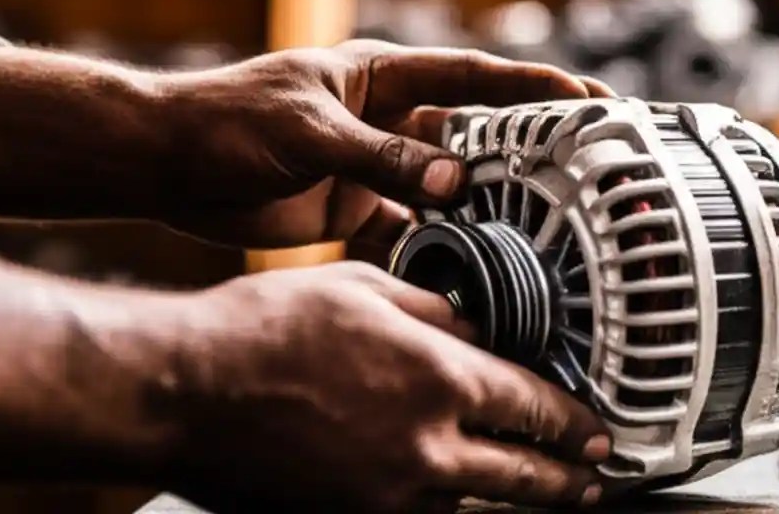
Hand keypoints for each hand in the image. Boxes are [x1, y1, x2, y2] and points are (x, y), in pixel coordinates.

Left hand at [157, 40, 611, 254]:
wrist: (165, 166)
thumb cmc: (226, 122)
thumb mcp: (309, 133)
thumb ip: (381, 158)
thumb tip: (455, 184)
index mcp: (382, 76)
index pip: (474, 76)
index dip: (535, 87)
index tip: (591, 99)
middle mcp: (388, 119)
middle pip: (475, 134)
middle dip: (527, 150)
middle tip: (585, 172)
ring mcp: (375, 167)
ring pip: (449, 188)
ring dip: (487, 207)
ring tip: (542, 231)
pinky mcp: (356, 211)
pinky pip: (413, 232)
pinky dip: (438, 251)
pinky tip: (471, 274)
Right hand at [165, 261, 610, 512]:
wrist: (181, 391)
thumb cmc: (262, 330)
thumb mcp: (364, 288)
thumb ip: (435, 312)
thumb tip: (477, 328)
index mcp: (437, 381)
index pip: (534, 409)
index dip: (575, 424)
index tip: (597, 435)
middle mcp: (424, 452)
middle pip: (522, 478)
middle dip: (567, 482)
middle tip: (592, 483)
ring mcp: (386, 498)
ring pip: (469, 505)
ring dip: (500, 496)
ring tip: (523, 488)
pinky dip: (440, 508)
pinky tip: (444, 496)